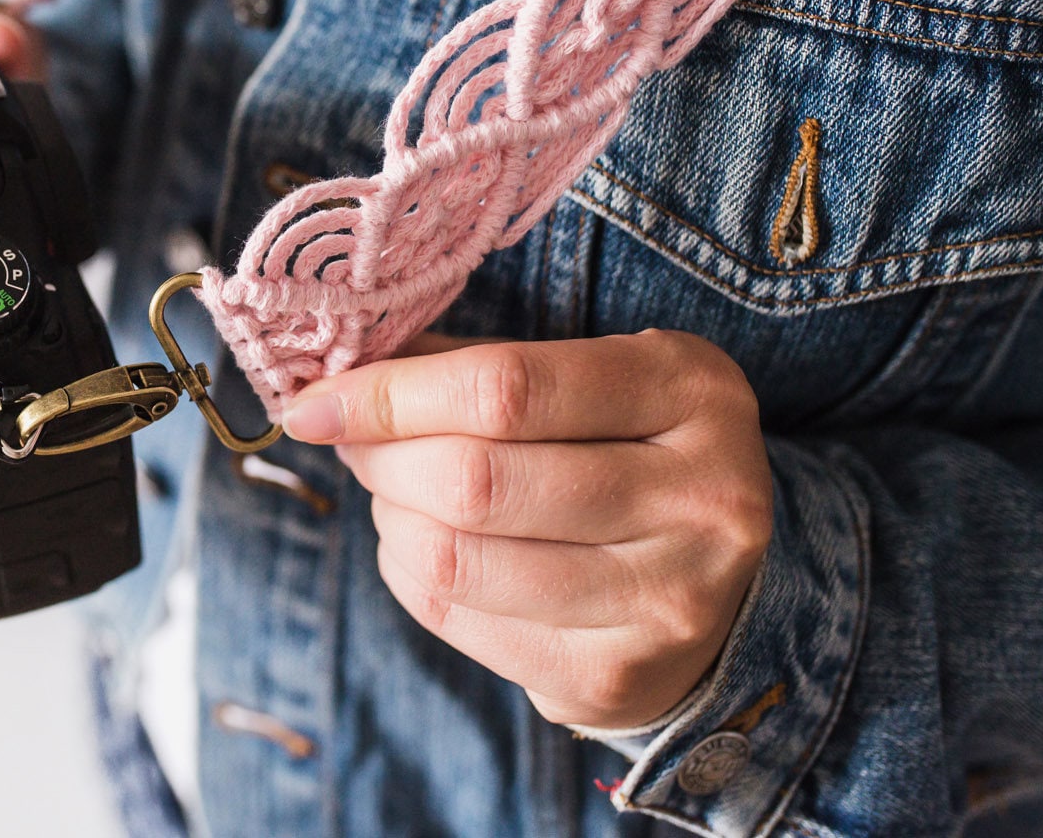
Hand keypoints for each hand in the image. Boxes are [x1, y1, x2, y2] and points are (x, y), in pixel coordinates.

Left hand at [284, 329, 771, 729]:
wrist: (726, 584)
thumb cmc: (628, 448)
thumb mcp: (593, 376)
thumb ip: (475, 365)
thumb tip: (337, 380)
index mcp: (690, 392)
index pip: (505, 387)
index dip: (390, 394)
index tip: (317, 400)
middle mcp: (702, 499)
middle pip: (475, 481)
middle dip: (380, 459)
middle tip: (351, 444)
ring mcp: (667, 600)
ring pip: (458, 560)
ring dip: (391, 520)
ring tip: (394, 494)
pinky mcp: (616, 678)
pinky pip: (460, 623)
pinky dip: (410, 576)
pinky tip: (424, 547)